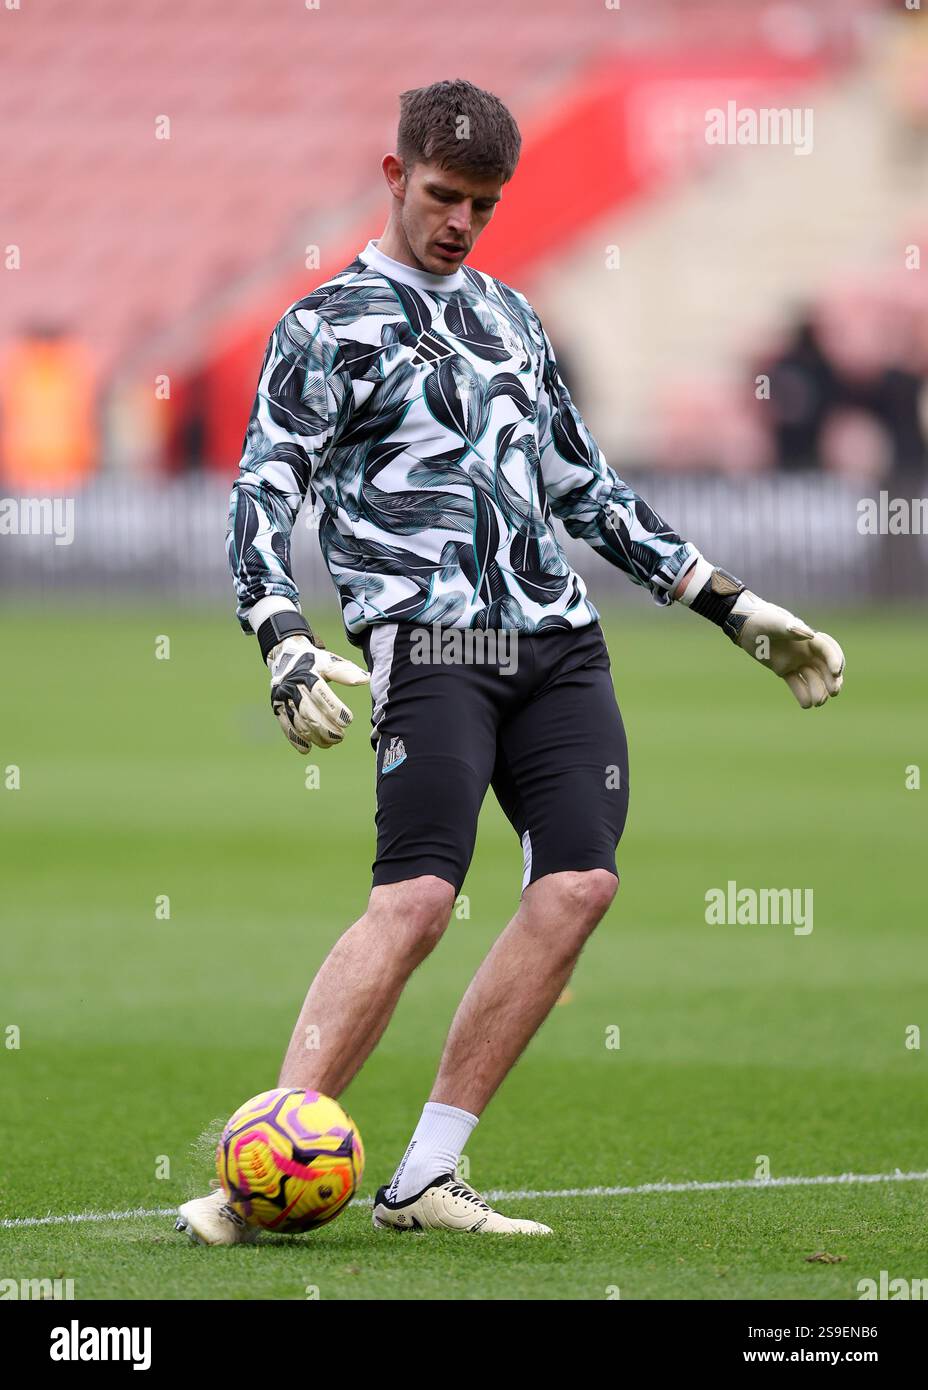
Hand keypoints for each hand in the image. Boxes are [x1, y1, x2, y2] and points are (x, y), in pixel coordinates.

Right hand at [268, 635, 368, 751]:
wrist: (284, 656)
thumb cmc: (313, 661)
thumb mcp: (328, 662)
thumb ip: (345, 672)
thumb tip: (365, 679)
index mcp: (307, 674)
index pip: (320, 693)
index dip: (334, 708)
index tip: (348, 721)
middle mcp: (293, 687)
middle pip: (308, 712)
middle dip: (325, 728)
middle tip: (340, 737)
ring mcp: (283, 698)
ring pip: (298, 721)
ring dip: (314, 736)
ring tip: (329, 743)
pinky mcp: (277, 707)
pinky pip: (285, 725)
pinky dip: (295, 739)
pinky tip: (307, 748)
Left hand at [730, 592, 844, 708]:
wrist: (746, 627)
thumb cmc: (763, 620)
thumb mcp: (774, 622)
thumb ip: (791, 627)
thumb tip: (810, 634)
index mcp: (807, 638)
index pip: (827, 649)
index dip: (834, 660)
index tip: (836, 672)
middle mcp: (805, 651)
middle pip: (824, 667)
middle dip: (831, 680)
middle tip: (834, 693)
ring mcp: (796, 661)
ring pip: (812, 678)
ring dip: (818, 690)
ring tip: (818, 703)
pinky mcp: (784, 670)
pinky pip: (796, 683)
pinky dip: (802, 694)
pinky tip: (806, 705)